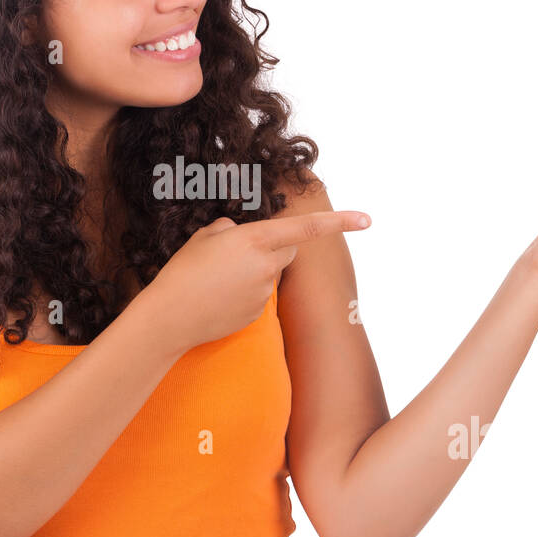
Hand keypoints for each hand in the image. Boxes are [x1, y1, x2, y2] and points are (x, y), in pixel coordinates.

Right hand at [138, 209, 370, 353]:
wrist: (170, 317)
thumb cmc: (183, 271)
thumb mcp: (204, 236)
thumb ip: (230, 229)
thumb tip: (240, 233)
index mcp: (254, 239)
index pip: (306, 228)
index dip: (340, 222)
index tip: (367, 219)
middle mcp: (266, 266)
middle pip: (289, 250)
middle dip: (275, 247)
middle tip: (240, 252)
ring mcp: (264, 293)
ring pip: (271, 273)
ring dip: (255, 271)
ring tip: (218, 280)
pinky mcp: (258, 314)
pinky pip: (259, 295)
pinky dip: (245, 293)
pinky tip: (219, 298)